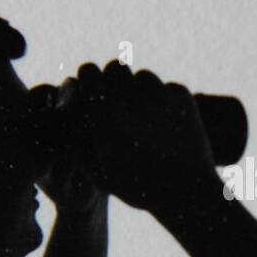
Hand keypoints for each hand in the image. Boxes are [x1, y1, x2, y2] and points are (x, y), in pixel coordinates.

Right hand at [70, 61, 217, 214]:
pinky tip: (167, 121)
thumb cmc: (138, 187)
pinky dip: (165, 100)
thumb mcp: (99, 173)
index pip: (88, 71)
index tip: (93, 88)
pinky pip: (168, 88)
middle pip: (116, 67)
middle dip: (115, 79)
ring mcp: (158, 95)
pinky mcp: (182, 97)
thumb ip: (79, 145)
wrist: (186, 190)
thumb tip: (70, 122)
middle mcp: (129, 98)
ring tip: (145, 113)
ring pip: (144, 76)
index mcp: (104, 114)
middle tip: (119, 96)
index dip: (89, 78)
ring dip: (141, 90)